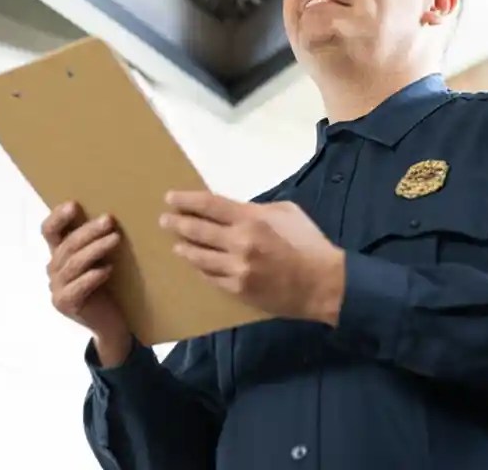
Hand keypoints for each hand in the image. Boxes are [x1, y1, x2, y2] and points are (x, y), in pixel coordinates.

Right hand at [41, 202, 130, 364]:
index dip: (57, 217)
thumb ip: (94, 242)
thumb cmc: (107, 287)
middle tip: (109, 220)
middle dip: (88, 231)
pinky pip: (78, 287)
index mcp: (58, 255)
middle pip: (66, 245)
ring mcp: (56, 289)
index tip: (74, 204)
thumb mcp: (99, 260)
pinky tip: (108, 269)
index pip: (48, 231)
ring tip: (115, 239)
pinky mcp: (65, 304)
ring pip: (73, 264)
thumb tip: (110, 214)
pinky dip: (93, 276)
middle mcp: (53, 271)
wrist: (110, 323)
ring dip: (95, 249)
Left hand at [160, 191, 345, 324]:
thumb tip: (235, 210)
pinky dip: (200, 268)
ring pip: (198, 256)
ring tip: (175, 243)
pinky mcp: (238, 289)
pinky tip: (194, 263)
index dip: (186, 200)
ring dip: (184, 247)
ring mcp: (236, 269)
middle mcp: (239, 242)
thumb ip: (257, 209)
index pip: (209, 205)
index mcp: (251, 219)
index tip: (171, 197)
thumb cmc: (309, 243)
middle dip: (177, 223)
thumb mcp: (287, 212)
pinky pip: (211, 277)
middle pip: (197, 230)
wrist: (323, 284)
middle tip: (164, 220)